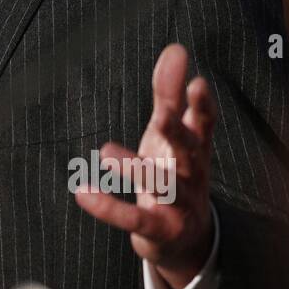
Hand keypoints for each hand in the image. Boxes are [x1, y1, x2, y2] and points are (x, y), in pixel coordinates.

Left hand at [74, 43, 215, 288]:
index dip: (202, 106)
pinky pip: (132, 219)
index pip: (205, 125)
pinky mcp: (158, 230)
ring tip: (105, 150)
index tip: (198, 83)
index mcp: (196, 149)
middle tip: (163, 114)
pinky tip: (82, 193)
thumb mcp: (169, 133)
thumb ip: (170, 93)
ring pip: (160, 186)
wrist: (184, 239)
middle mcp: (192, 176)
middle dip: (177, 134)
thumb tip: (176, 49)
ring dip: (135, 169)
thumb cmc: (173, 171)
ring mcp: (178, 206)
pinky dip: (108, 208)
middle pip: (188, 153)